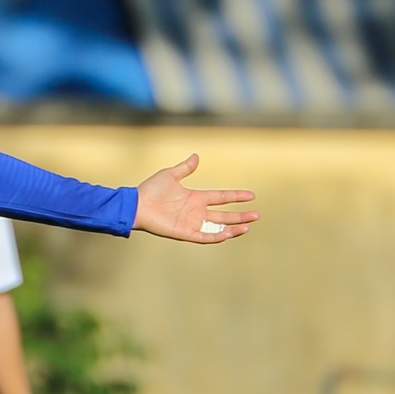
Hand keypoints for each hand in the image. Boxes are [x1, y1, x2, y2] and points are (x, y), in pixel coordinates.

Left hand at [133, 153, 255, 243]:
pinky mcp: (185, 233)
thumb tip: (196, 156)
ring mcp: (192, 223)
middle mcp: (196, 212)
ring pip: (218, 227)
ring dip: (233, 228)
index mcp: (195, 198)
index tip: (251, 195)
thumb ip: (185, 168)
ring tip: (248, 226)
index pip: (221, 197)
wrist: (137, 205)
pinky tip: (230, 232)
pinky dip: (218, 236)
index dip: (236, 196)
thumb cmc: (151, 190)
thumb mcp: (170, 175)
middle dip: (241, 216)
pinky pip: (205, 237)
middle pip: (224, 215)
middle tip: (257, 215)